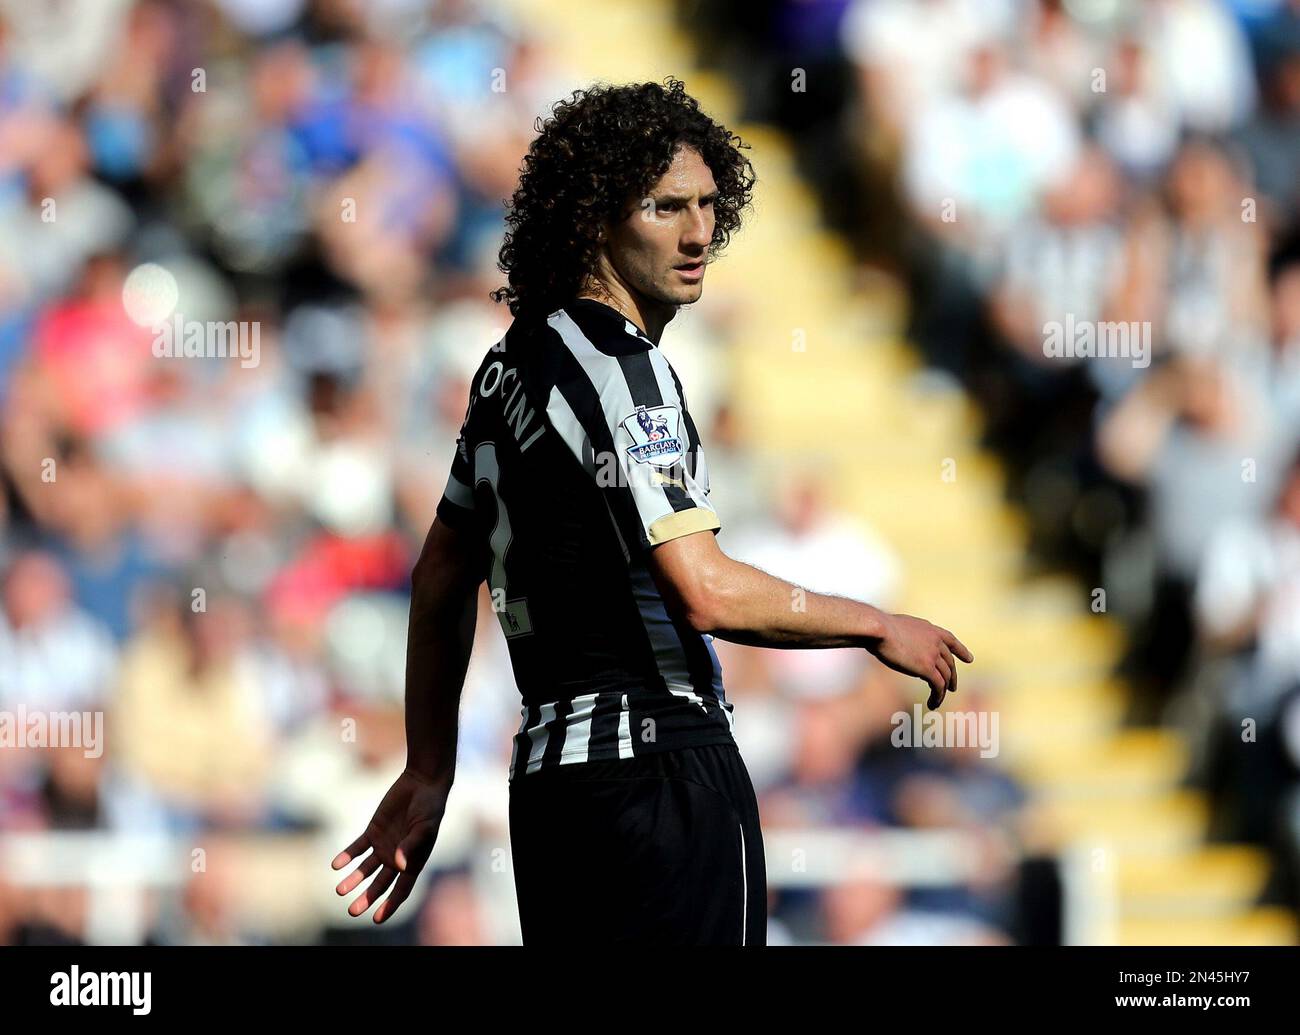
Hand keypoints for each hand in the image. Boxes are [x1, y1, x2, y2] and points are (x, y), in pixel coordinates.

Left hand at [331, 767, 450, 923]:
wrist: (422, 783)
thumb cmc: (430, 807)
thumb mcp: (424, 828)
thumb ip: (410, 846)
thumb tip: (398, 865)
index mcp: (413, 862)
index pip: (400, 890)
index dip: (389, 905)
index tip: (376, 918)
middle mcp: (397, 858)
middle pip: (379, 884)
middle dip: (366, 898)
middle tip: (352, 910)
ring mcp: (384, 846)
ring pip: (365, 869)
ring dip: (353, 880)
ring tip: (340, 890)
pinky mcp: (373, 832)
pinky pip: (357, 848)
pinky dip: (346, 856)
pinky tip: (336, 864)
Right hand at [870, 613, 973, 709]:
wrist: (879, 629)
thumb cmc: (879, 627)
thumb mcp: (899, 627)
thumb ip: (907, 636)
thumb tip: (903, 644)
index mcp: (930, 629)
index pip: (951, 640)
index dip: (961, 651)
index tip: (969, 659)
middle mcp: (936, 642)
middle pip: (949, 663)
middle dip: (952, 676)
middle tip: (953, 687)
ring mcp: (933, 655)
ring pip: (944, 677)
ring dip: (942, 691)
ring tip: (937, 701)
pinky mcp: (927, 668)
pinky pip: (938, 686)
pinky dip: (937, 696)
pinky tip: (932, 704)